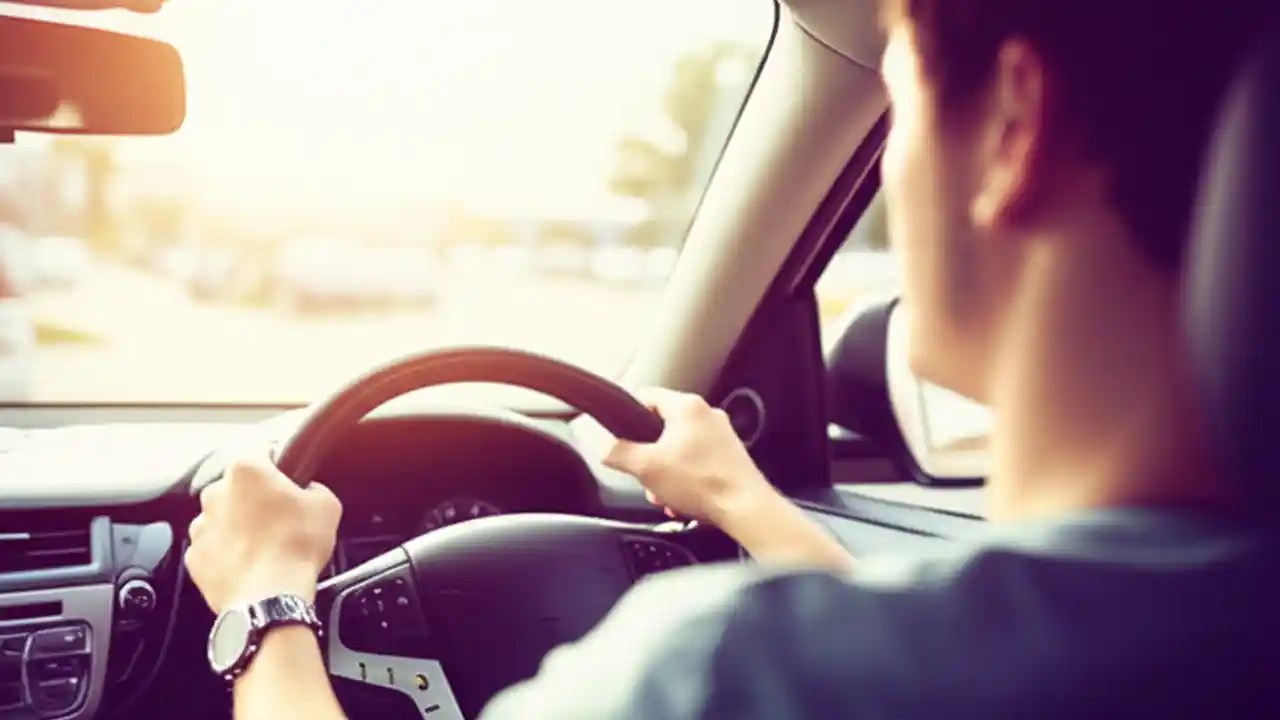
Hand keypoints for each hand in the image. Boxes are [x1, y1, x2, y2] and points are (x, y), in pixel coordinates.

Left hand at [185, 454, 340, 614]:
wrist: (270, 598)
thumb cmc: (296, 548)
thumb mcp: (327, 505)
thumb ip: (315, 487)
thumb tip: (308, 491)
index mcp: (247, 470)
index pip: (261, 451)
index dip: (279, 464)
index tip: (288, 478)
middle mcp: (216, 492)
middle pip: (238, 486)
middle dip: (256, 498)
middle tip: (280, 517)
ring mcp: (201, 526)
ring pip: (223, 517)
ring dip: (240, 525)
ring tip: (265, 545)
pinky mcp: (195, 557)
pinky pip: (213, 547)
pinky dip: (228, 553)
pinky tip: (250, 563)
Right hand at [603, 388, 778, 528]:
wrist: (744, 508)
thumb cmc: (702, 483)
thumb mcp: (646, 467)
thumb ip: (619, 453)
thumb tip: (607, 449)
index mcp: (687, 406)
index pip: (646, 396)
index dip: (628, 417)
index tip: (621, 436)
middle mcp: (707, 415)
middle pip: (662, 428)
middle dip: (649, 456)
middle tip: (644, 474)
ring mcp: (722, 436)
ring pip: (679, 449)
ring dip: (666, 472)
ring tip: (664, 494)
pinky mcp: (730, 457)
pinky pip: (697, 462)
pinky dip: (685, 479)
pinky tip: (682, 500)